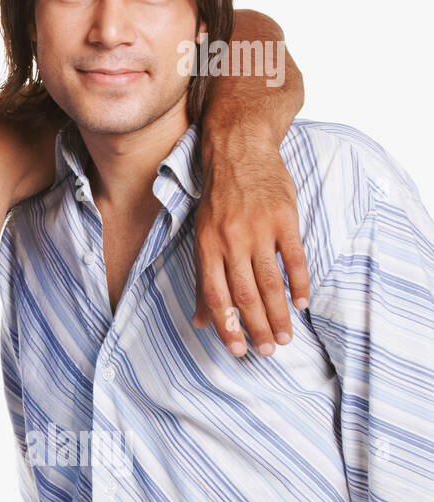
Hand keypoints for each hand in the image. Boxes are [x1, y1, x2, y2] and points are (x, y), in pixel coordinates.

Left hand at [193, 129, 310, 356]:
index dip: (226, 326)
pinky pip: (293, 258)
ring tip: (285, 337)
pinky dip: (299, 283)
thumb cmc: (218, 198)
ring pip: (269, 282)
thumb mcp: (202, 234)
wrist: (239, 149)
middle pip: (244, 294)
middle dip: (256, 328)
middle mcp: (230, 241)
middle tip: (268, 352)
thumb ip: (203, 278)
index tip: (237, 350)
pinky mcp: (284, 219)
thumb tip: (199, 320)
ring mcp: (259, 230)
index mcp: (207, 247)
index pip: (216, 296)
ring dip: (278, 313)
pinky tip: (301, 303)